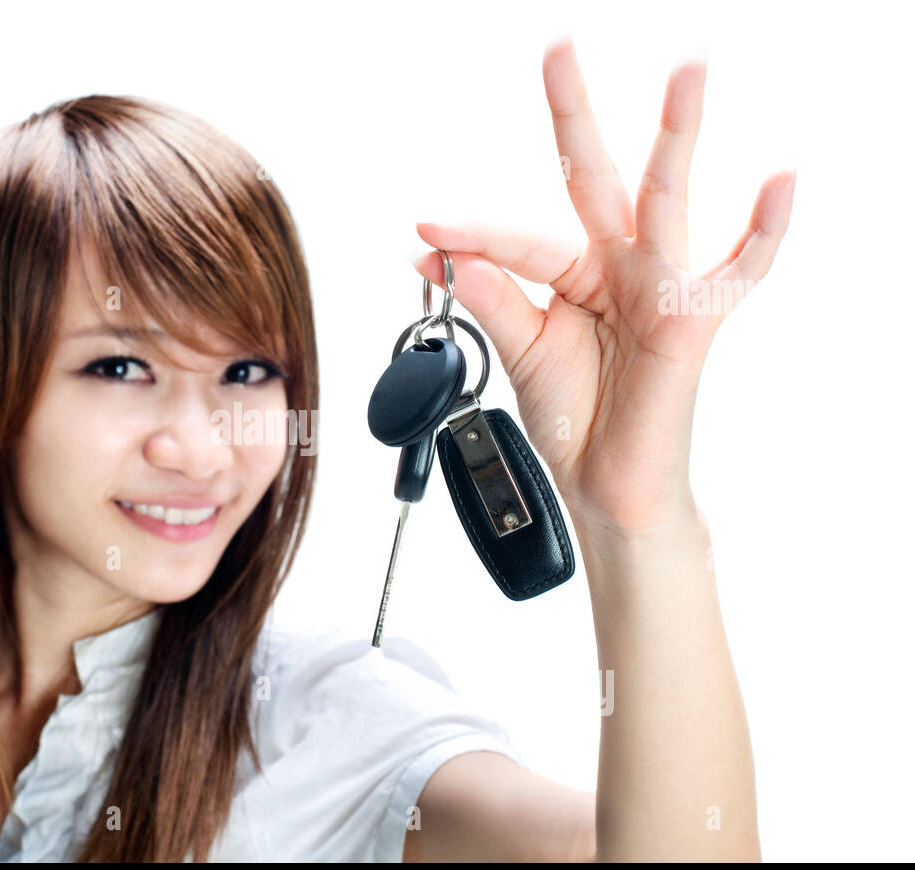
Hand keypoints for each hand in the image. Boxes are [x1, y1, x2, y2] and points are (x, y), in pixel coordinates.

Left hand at [414, 37, 795, 535]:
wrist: (605, 486)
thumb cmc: (574, 417)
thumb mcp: (521, 351)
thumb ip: (490, 300)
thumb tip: (439, 255)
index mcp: (572, 271)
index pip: (519, 238)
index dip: (472, 236)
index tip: (426, 228)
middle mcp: (617, 266)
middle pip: (597, 176)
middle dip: (575, 113)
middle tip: (557, 47)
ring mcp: (658, 287)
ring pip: (667, 199)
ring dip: (677, 135)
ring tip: (686, 76)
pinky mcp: (693, 322)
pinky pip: (739, 272)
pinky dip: (764, 231)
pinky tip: (780, 183)